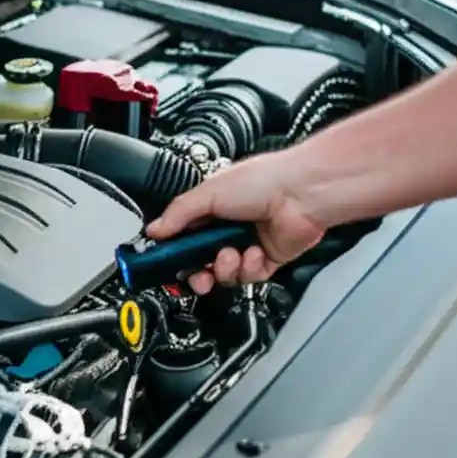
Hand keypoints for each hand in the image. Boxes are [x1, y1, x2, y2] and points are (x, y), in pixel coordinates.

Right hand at [145, 152, 327, 293]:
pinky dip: (249, 268)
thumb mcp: (208, 192)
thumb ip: (178, 213)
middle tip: (197, 273)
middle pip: (201, 262)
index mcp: (210, 209)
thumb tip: (154, 229)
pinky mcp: (266, 260)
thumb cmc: (264, 180)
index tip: (167, 261)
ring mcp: (246, 244)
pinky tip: (254, 252)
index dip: (174, 252)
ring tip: (231, 253)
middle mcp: (227, 227)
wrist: (302, 194)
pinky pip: (248, 277)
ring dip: (225, 268)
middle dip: (197, 271)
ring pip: (223, 274)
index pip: (183, 237)